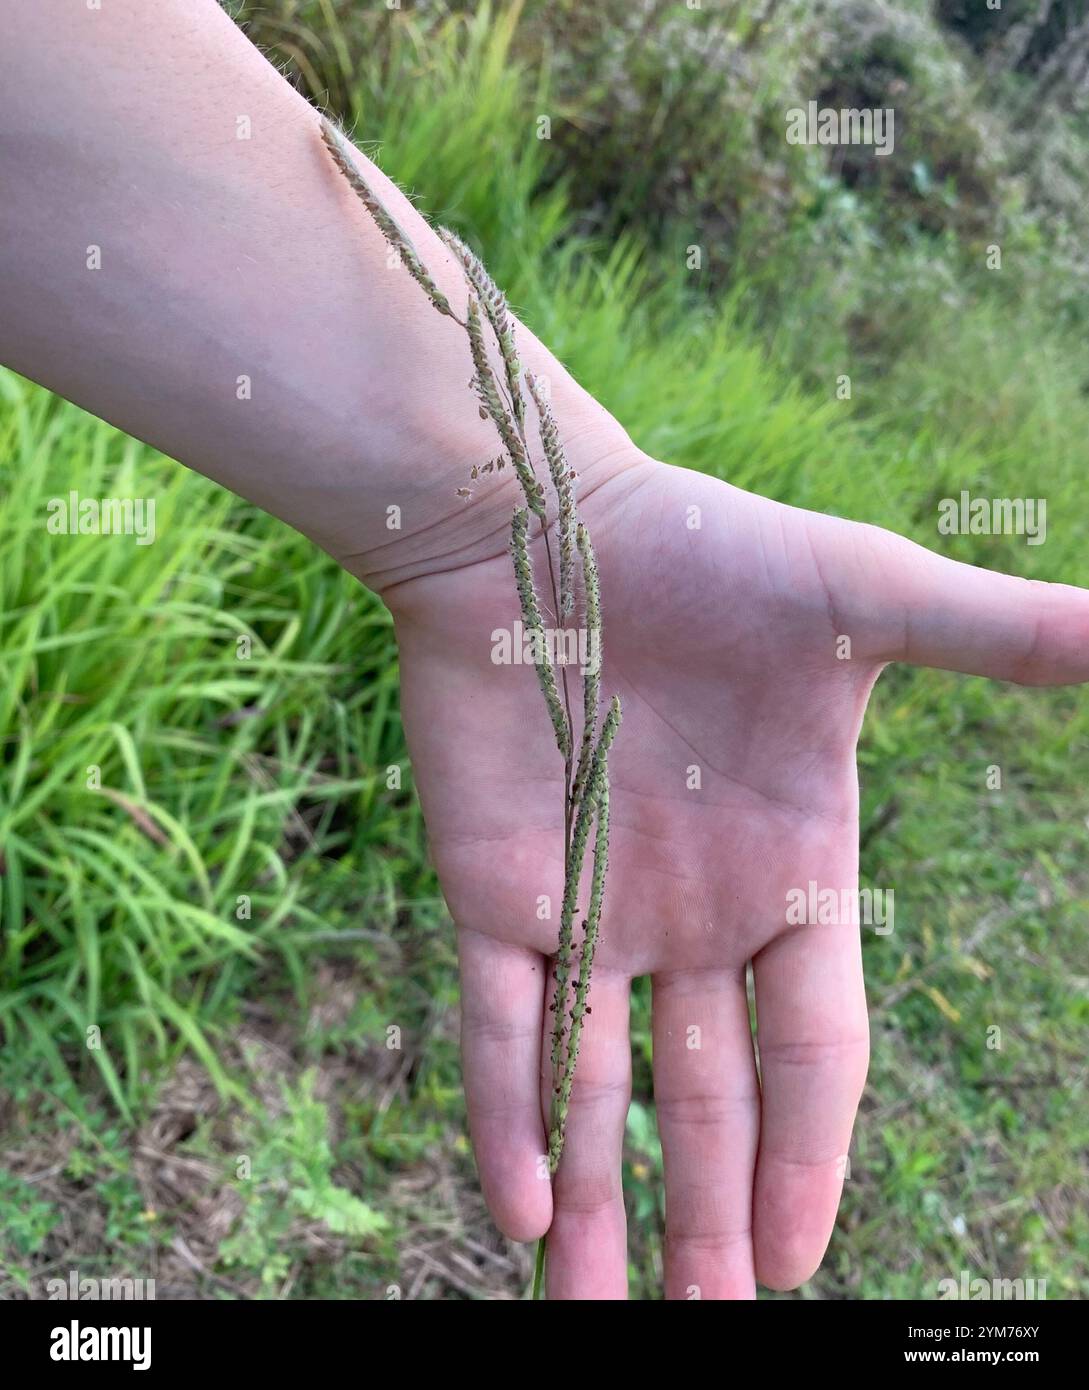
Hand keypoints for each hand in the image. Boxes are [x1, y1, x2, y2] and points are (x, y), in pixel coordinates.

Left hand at [388, 447, 1088, 1299]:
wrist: (543, 517)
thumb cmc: (705, 550)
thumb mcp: (866, 601)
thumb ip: (996, 639)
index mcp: (788, 870)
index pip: (810, 1048)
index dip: (808, 1151)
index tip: (803, 1256)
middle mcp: (687, 910)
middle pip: (707, 1097)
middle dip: (712, 1211)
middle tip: (712, 1322)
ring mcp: (583, 904)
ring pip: (595, 1084)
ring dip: (598, 1199)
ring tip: (594, 1309)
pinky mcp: (489, 883)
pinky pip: (497, 1020)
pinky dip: (506, 1109)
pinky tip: (517, 1207)